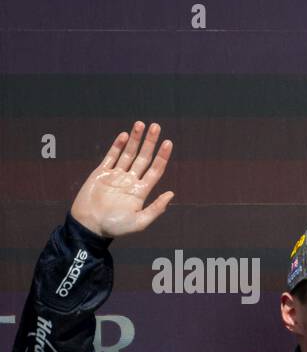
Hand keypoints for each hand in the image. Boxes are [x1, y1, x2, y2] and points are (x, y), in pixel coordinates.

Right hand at [70, 121, 174, 237]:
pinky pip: (111, 156)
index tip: (168, 143)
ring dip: (135, 139)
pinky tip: (125, 135)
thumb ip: (156, 208)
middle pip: (143, 158)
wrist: (89, 226)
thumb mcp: (140, 222)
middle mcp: (130, 181)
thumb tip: (171, 193)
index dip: (162, 156)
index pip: (155, 170)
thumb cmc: (115, 227)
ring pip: (128, 153)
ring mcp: (116, 176)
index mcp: (141, 191)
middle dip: (150, 142)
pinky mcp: (101, 173)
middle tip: (156, 126)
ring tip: (141, 124)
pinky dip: (118, 146)